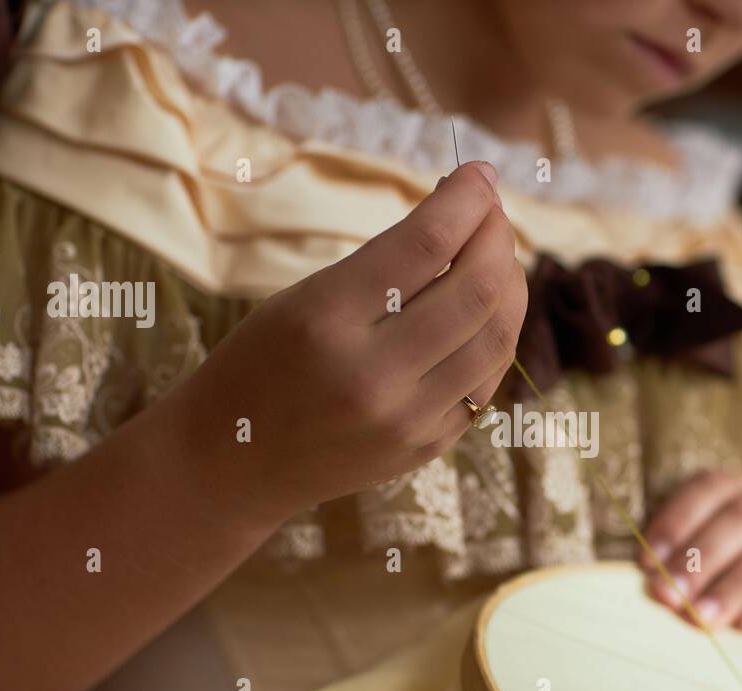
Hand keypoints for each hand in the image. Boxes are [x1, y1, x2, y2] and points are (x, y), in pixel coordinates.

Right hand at [179, 161, 526, 523]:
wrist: (230, 465)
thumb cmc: (258, 364)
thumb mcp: (301, 297)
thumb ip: (382, 264)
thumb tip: (461, 212)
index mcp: (327, 319)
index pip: (426, 243)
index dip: (467, 199)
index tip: (480, 174)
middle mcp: (374, 373)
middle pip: (477, 289)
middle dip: (497, 236)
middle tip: (491, 212)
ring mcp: (407, 419)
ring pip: (497, 338)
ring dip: (511, 285)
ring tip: (497, 256)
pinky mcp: (427, 447)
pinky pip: (487, 381)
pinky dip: (498, 335)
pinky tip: (488, 310)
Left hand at [639, 471, 741, 632]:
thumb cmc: (726, 579)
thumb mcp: (702, 562)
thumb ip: (679, 563)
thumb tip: (651, 585)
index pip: (710, 488)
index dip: (676, 522)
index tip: (646, 560)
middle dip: (701, 559)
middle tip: (669, 595)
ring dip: (735, 586)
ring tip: (703, 618)